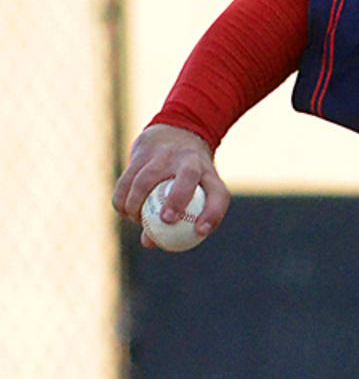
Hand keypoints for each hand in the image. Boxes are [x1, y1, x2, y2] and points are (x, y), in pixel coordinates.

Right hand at [111, 124, 230, 247]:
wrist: (174, 135)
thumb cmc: (188, 176)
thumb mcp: (195, 192)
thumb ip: (177, 218)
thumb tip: (150, 243)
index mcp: (208, 172)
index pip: (217, 193)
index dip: (212, 214)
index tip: (200, 231)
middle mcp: (189, 159)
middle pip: (187, 177)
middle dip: (177, 199)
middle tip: (166, 220)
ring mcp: (164, 154)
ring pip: (146, 180)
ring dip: (137, 205)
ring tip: (137, 220)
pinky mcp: (141, 154)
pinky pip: (125, 181)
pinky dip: (122, 199)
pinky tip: (124, 211)